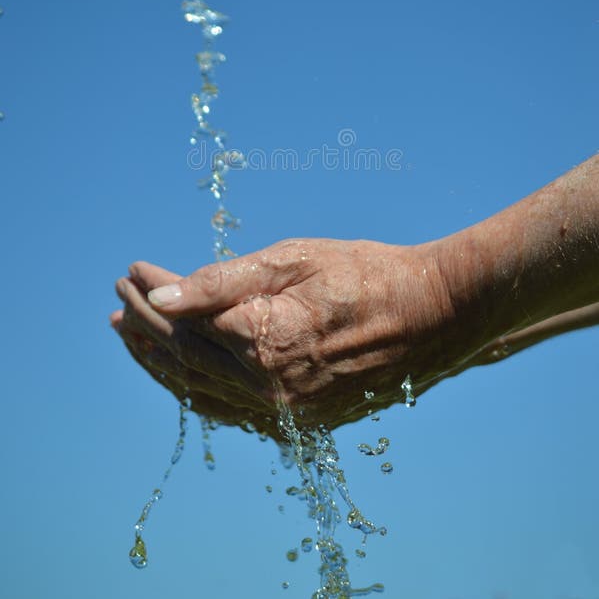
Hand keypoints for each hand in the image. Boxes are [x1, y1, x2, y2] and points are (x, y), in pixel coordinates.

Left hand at [113, 237, 476, 432]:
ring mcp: (284, 412)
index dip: (153, 292)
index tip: (134, 268)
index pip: (183, 320)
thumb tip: (164, 293)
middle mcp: (267, 388)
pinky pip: (230, 412)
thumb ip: (223, 281)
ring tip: (130, 336)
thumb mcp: (293, 260)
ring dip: (159, 363)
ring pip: (199, 392)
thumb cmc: (366, 274)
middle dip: (144, 327)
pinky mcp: (299, 422)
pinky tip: (180, 374)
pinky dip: (196, 390)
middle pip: (182, 359)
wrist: (434, 316)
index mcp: (264, 341)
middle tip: (120, 299)